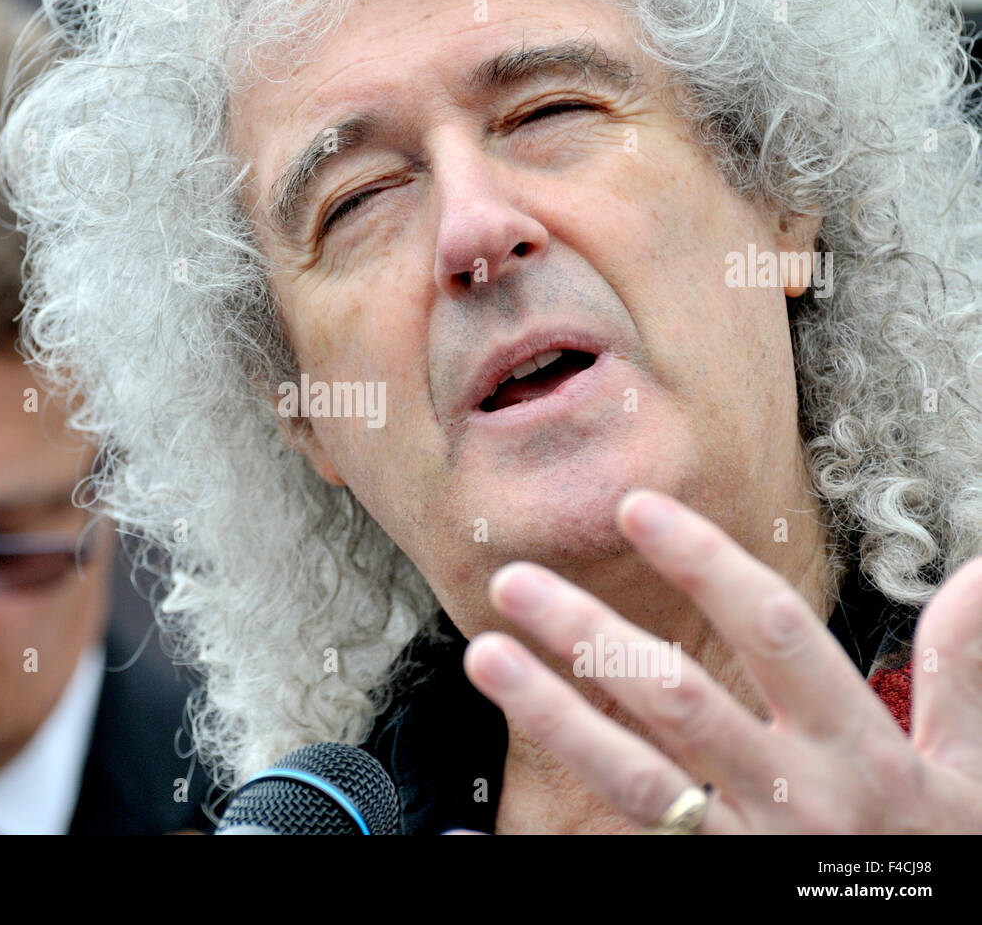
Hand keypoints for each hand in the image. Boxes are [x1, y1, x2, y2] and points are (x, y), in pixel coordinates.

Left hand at [462, 490, 981, 832]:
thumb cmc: (943, 860)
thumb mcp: (973, 770)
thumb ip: (964, 669)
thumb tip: (981, 573)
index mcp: (858, 752)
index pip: (774, 634)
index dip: (706, 565)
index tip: (639, 509)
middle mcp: (794, 799)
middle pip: (679, 701)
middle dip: (593, 635)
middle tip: (516, 582)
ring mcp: (744, 853)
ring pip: (636, 780)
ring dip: (553, 716)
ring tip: (486, 659)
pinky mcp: (709, 890)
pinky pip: (619, 864)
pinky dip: (537, 856)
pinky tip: (465, 840)